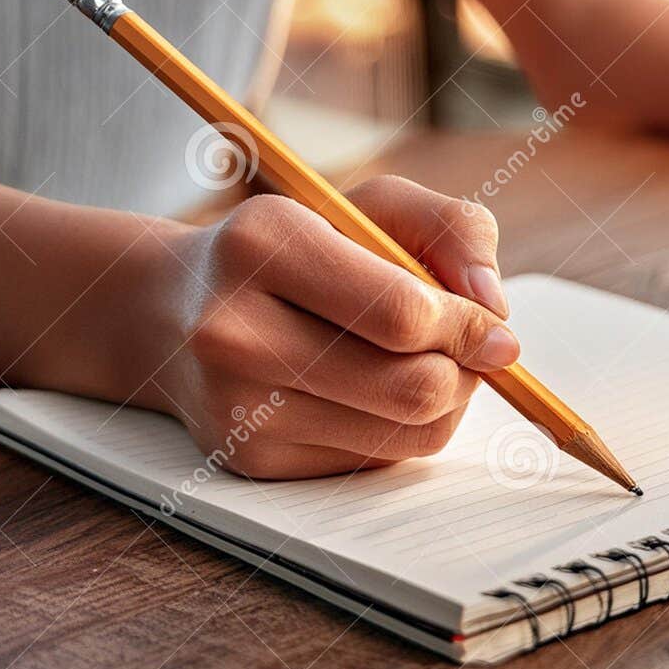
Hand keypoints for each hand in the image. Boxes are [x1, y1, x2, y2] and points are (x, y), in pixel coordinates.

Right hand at [149, 176, 516, 478]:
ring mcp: (238, 406)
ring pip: (408, 434)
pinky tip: (371, 391)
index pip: (403, 314)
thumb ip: (453, 228)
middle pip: (414, 387)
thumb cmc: (298, 251)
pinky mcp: (253, 462)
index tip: (494, 327)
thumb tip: (495, 307)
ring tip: (421, 362)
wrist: (174, 312)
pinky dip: (402, 429)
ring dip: (445, 402)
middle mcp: (234, 329)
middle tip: (465, 348)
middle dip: (465, 370)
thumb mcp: (371, 207)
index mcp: (262, 243)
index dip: (470, 327)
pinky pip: (379, 460)